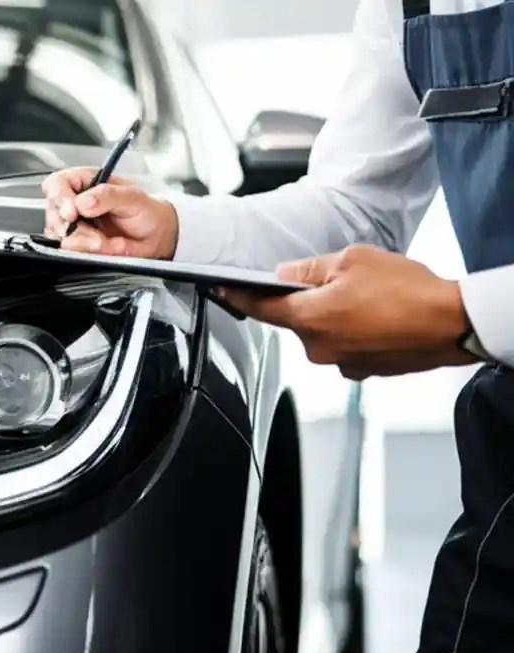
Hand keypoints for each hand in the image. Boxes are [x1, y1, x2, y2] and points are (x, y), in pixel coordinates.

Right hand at [41, 167, 178, 258]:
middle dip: (75, 230)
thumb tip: (83, 202)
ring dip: (85, 243)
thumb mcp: (133, 197)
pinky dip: (89, 253)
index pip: (57, 184)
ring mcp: (74, 226)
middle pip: (54, 214)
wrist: (156, 237)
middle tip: (96, 236)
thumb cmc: (145, 211)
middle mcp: (74, 203)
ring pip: (60, 237)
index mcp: (84, 182)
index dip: (60, 198)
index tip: (72, 213)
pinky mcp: (77, 246)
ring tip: (108, 242)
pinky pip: (71, 253)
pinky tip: (107, 247)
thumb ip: (108, 195)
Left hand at [221, 246, 475, 379]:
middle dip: (308, 299)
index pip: (260, 308)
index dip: (238, 296)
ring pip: (323, 332)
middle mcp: (319, 348)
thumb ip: (310, 268)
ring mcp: (341, 363)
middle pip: (296, 319)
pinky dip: (354, 330)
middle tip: (338, 281)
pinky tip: (377, 316)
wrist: (452, 324)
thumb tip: (286, 273)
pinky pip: (345, 345)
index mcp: (308, 319)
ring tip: (368, 298)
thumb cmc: (408, 292)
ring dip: (334, 315)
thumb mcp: (351, 260)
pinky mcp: (362, 370)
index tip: (222, 290)